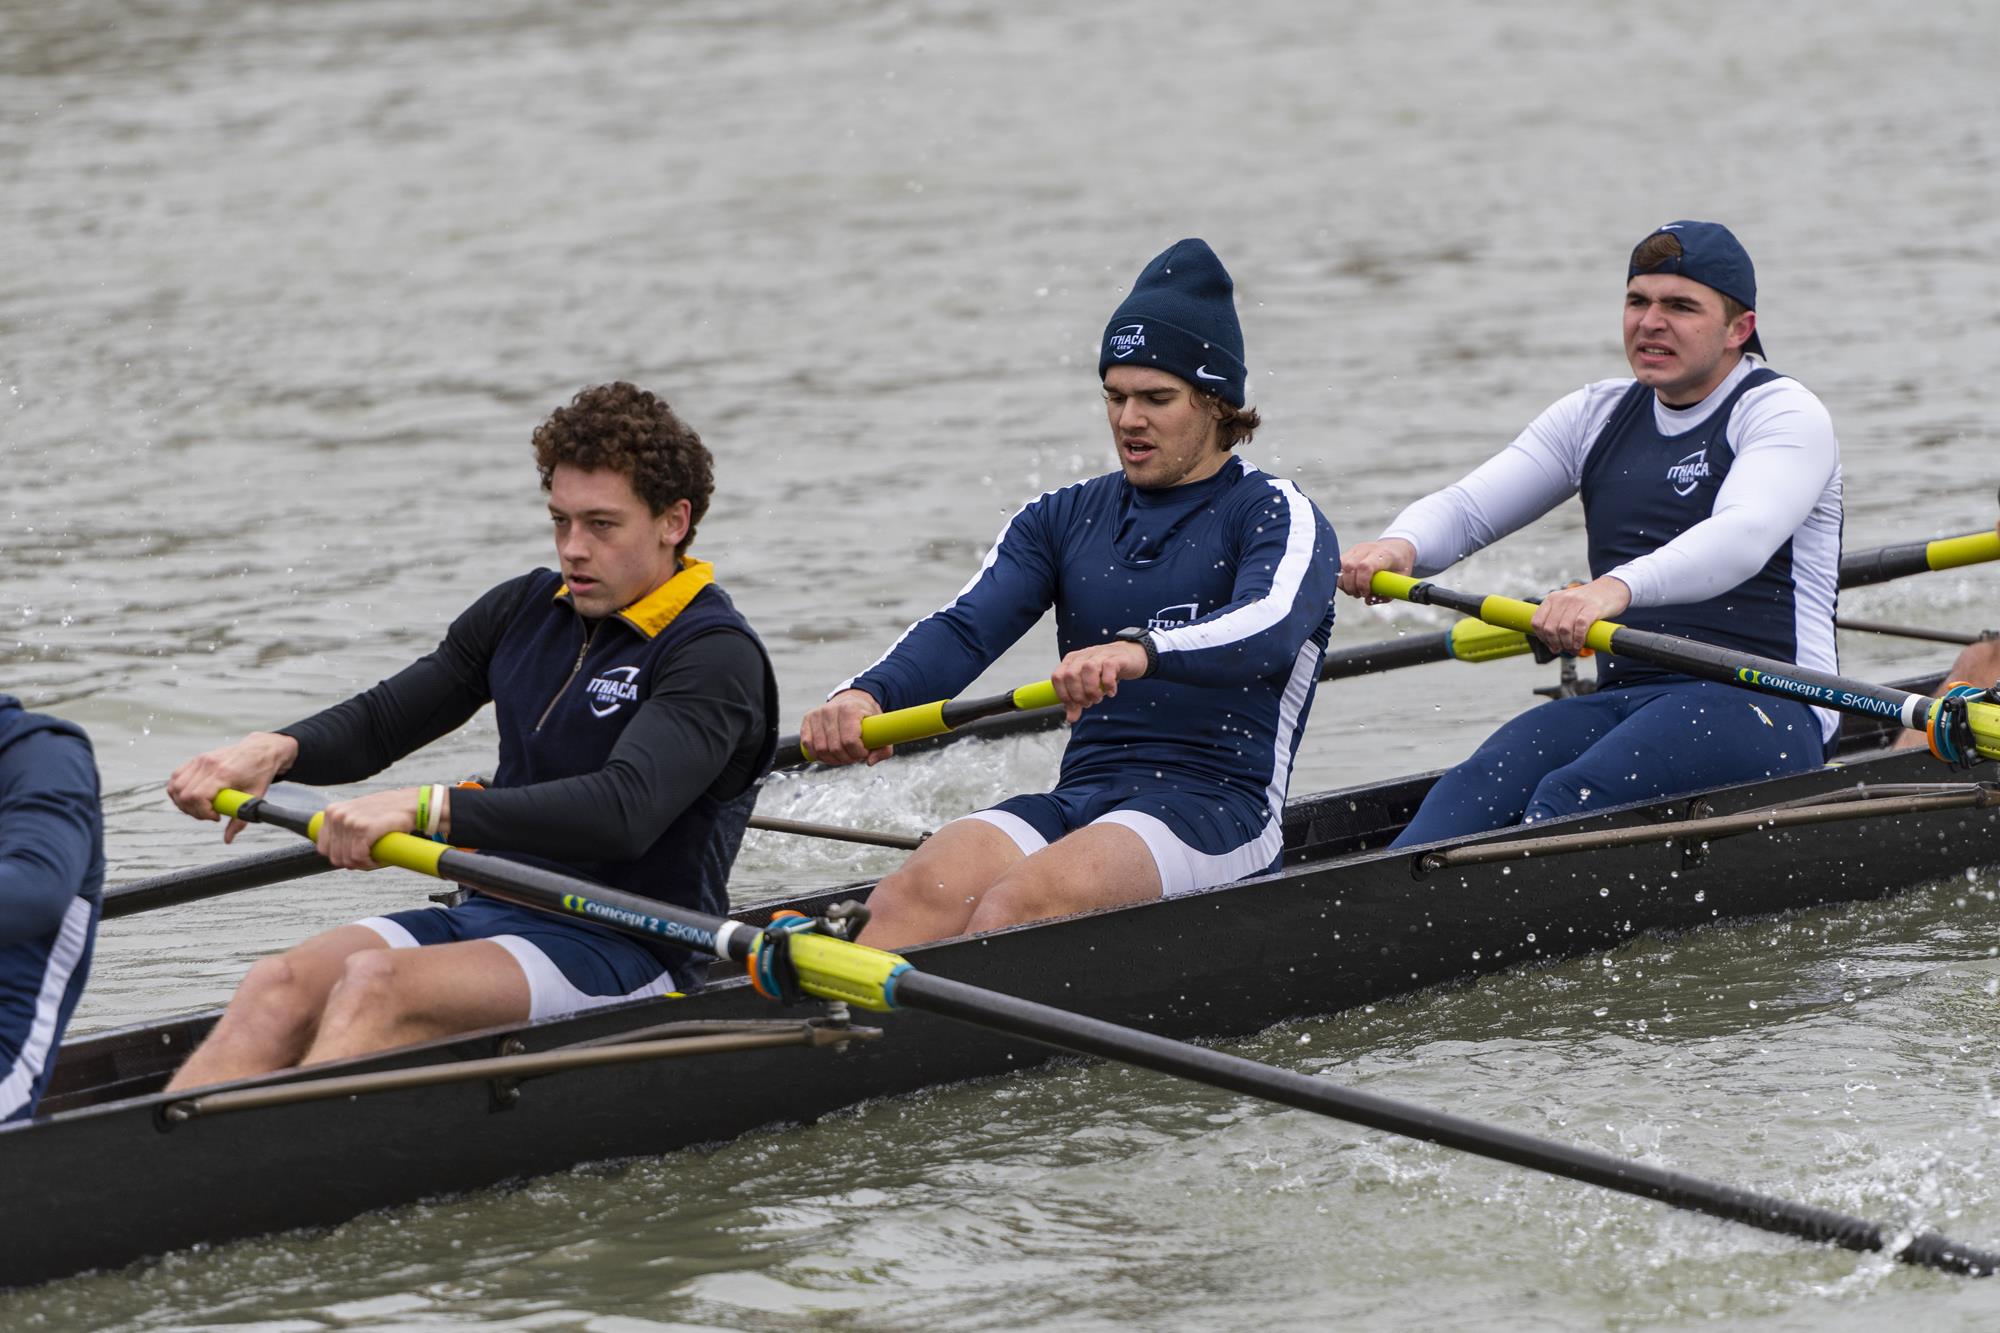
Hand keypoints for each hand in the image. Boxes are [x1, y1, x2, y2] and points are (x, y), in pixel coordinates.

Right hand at [166, 731, 299, 842]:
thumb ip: (241, 819)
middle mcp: (208, 764)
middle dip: (193, 811)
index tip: (216, 817)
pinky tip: (192, 797)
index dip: (202, 812)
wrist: (263, 749)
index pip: (197, 796)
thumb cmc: (261, 771)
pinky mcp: (197, 759)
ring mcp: (200, 760)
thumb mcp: (256, 796)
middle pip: (184, 794)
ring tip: (201, 807)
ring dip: (183, 802)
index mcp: (224, 773)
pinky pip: (176, 777)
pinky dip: (178, 790)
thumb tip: (228, 838)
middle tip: (210, 814)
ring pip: (176, 786)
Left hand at [316, 787, 429, 869]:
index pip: (323, 848)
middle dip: (353, 862)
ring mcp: (349, 821)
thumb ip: (343, 826)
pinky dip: (370, 863)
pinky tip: (379, 858)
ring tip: (376, 857)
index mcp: (332, 812)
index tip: (355, 856)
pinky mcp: (364, 829)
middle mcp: (337, 815)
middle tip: (369, 859)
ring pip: (347, 859)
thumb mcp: (358, 812)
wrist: (413, 804)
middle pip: (335, 857)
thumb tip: (334, 851)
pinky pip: (359, 857)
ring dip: (363, 863)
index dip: (340, 857)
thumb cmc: (389, 811)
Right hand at [798, 689, 888, 766]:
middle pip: (835, 748)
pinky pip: (807, 744)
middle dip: (847, 758)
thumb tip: (869, 762)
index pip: (850, 741)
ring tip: (843, 755)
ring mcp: (817, 714)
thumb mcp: (881, 729)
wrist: (853, 699)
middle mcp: (831, 710)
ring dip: (833, 759)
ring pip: (821, 749)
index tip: (864, 752)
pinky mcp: (807, 719)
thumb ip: (883, 749)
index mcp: (850, 709)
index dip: (858, 753)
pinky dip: (817, 754)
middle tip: (854, 756)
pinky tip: (828, 754)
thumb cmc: (866, 717)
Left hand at [1051, 641, 1149, 722]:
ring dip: (1092, 690)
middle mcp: (1083, 657)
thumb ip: (1078, 702)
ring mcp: (1099, 655)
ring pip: (1088, 669)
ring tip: (1098, 698)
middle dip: (1078, 695)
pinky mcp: (1115, 658)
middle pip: (1071, 675)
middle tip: (1088, 703)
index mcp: (1071, 661)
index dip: (1064, 695)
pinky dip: (1109, 684)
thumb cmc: (1104, 672)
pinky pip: (1109, 668)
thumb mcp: (1088, 686)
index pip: (1058, 677)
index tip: (1074, 707)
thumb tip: (1071, 718)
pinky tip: (1111, 692)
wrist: (1128, 656)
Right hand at [1338, 539, 1416, 602]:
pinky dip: (1342, 579)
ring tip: (1355, 591)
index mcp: (1383, 554)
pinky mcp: (1349, 552)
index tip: (1366, 593)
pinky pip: (1338, 566)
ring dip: (1344, 584)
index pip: (1365, 567)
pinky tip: (1351, 585)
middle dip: (1351, 586)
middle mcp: (1367, 549)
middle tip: (1359, 595)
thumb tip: (1368, 600)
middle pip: (1349, 567)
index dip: (1361, 583)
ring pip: (1341, 566)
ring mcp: (1356, 549)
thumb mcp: (1401, 579)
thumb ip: (1387, 593)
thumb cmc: (1399, 565)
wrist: (1397, 547)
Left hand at [1529, 576, 1631, 655]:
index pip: (1537, 622)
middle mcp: (1562, 599)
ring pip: (1563, 629)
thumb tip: (1551, 644)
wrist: (1611, 589)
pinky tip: (1580, 645)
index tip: (1550, 644)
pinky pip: (1580, 627)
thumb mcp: (1567, 605)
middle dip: (1554, 643)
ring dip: (1567, 644)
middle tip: (1562, 649)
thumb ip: (1557, 619)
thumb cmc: (1588, 602)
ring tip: (1572, 649)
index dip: (1542, 638)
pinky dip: (1578, 640)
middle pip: (1549, 628)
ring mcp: (1577, 602)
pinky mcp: (1592, 608)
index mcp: (1552, 599)